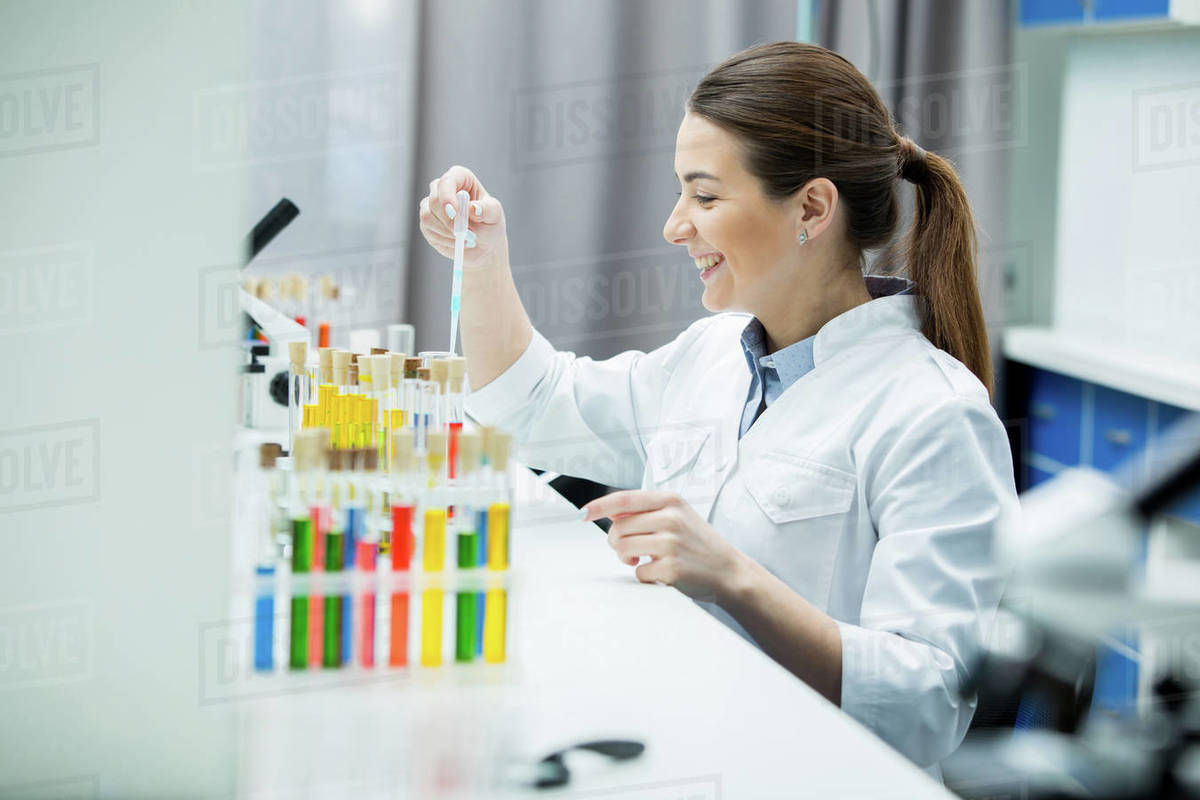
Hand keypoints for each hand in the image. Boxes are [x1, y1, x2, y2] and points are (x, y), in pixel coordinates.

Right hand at [417, 165, 507, 267]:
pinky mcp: (427, 221)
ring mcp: (432, 204)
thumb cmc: (489, 224)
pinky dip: (443, 239)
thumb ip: (487, 209)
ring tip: (465, 237)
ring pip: (427, 216)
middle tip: (467, 232)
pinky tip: (456, 241)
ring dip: (447, 231)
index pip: (447, 181)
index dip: (447, 196)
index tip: (455, 213)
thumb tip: (472, 208)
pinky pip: (427, 229)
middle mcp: (443, 188)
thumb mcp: (495, 215)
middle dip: (449, 220)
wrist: (483, 245)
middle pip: (434, 199)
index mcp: (461, 178)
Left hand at [582, 490, 746, 601]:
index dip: (599, 506)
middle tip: (631, 549)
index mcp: (671, 500)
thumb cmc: (699, 543)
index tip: (583, 513)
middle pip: (618, 528)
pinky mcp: (671, 569)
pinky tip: (660, 572)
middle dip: (617, 542)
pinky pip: (638, 572)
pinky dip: (644, 575)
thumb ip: (646, 510)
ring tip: (641, 559)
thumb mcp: (678, 515)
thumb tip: (609, 511)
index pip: (623, 499)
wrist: (729, 571)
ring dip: (626, 558)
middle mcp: (671, 518)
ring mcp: (671, 544)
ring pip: (622, 548)